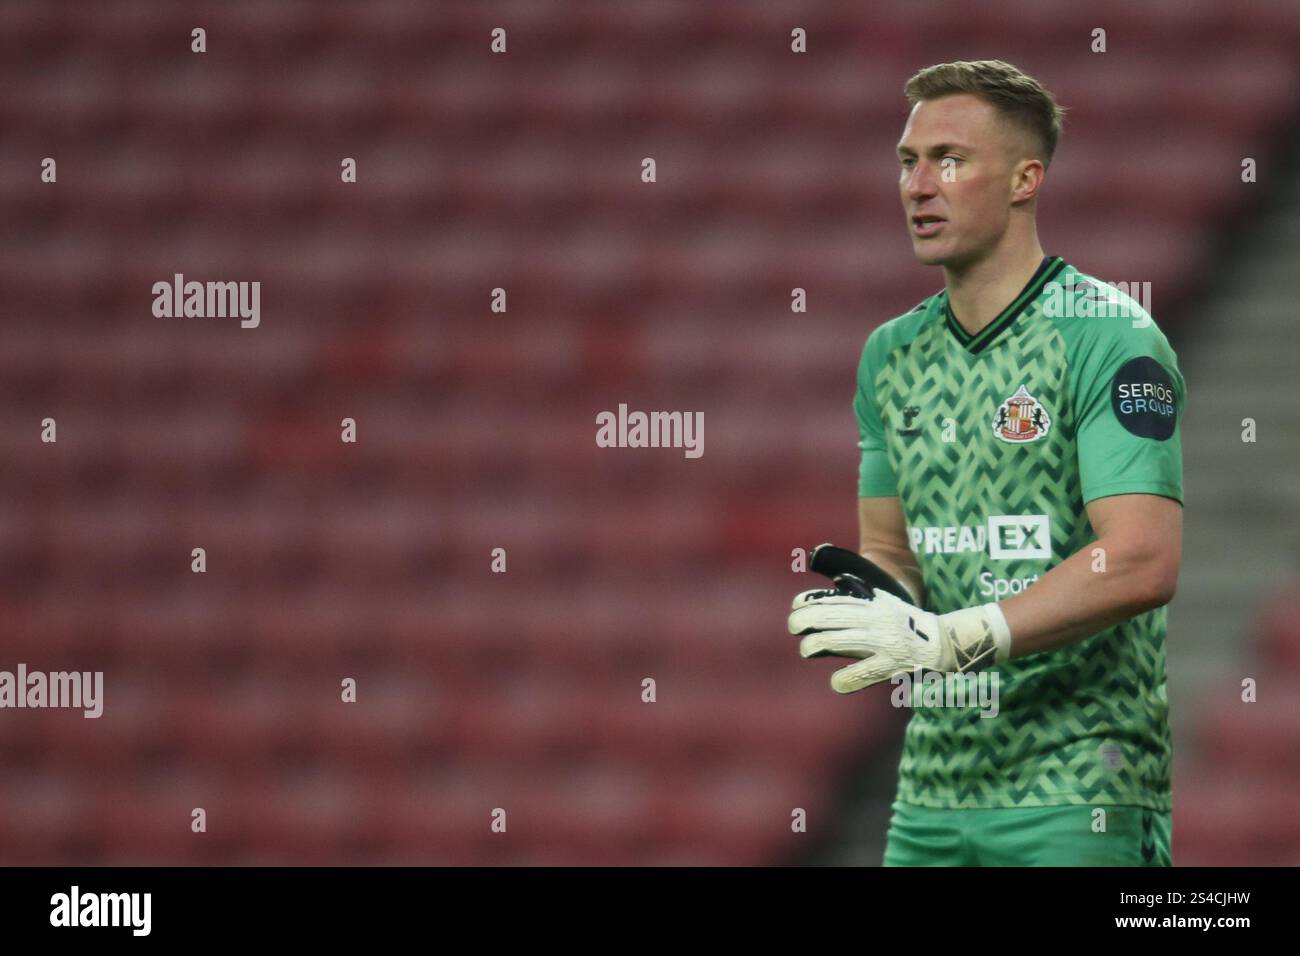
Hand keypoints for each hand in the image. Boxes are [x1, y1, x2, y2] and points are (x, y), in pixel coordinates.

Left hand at [788, 588, 1010, 693]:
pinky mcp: (892, 665)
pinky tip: (836, 682)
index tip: (796, 605)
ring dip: (821, 644)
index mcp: (874, 605)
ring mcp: (884, 642)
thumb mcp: (886, 603)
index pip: (838, 600)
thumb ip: (863, 598)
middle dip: (810, 620)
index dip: (814, 602)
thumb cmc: (910, 623)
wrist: (946, 641)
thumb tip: (834, 588)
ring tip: (806, 650)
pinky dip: (849, 679)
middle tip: (792, 626)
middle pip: (836, 617)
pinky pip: (867, 672)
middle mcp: (877, 620)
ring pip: (845, 640)